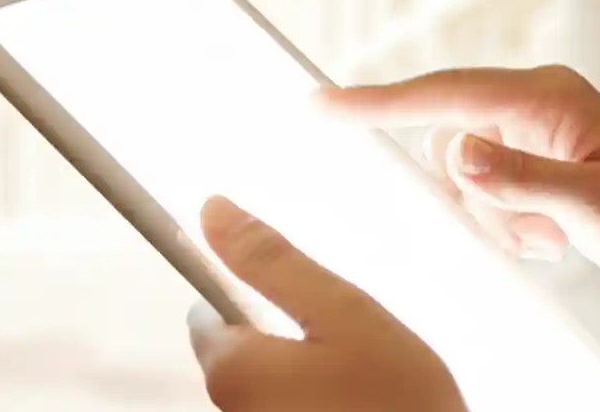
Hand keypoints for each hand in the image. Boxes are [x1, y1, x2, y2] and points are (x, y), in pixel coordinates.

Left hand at [187, 196, 464, 411]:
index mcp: (231, 370)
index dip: (249, 298)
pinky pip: (294, 408)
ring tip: (363, 378)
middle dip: (283, 340)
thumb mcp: (342, 312)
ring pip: (269, 388)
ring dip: (305, 376)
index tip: (304, 303)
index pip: (206, 316)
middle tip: (348, 344)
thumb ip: (272, 262)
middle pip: (238, 356)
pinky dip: (318, 401)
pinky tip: (363, 404)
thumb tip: (210, 208)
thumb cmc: (393, 399)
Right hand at [321, 65, 599, 283]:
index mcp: (540, 98)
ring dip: (491, 212)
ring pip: (460, 171)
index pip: (440, 94)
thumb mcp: (597, 205)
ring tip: (547, 233)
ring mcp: (524, 127)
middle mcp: (527, 102)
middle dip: (472, 194)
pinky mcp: (525, 152)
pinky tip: (548, 232)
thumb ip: (523, 178)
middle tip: (523, 226)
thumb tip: (455, 154)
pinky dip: (501, 218)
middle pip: (447, 139)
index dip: (375, 101)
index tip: (320, 104)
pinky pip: (479, 186)